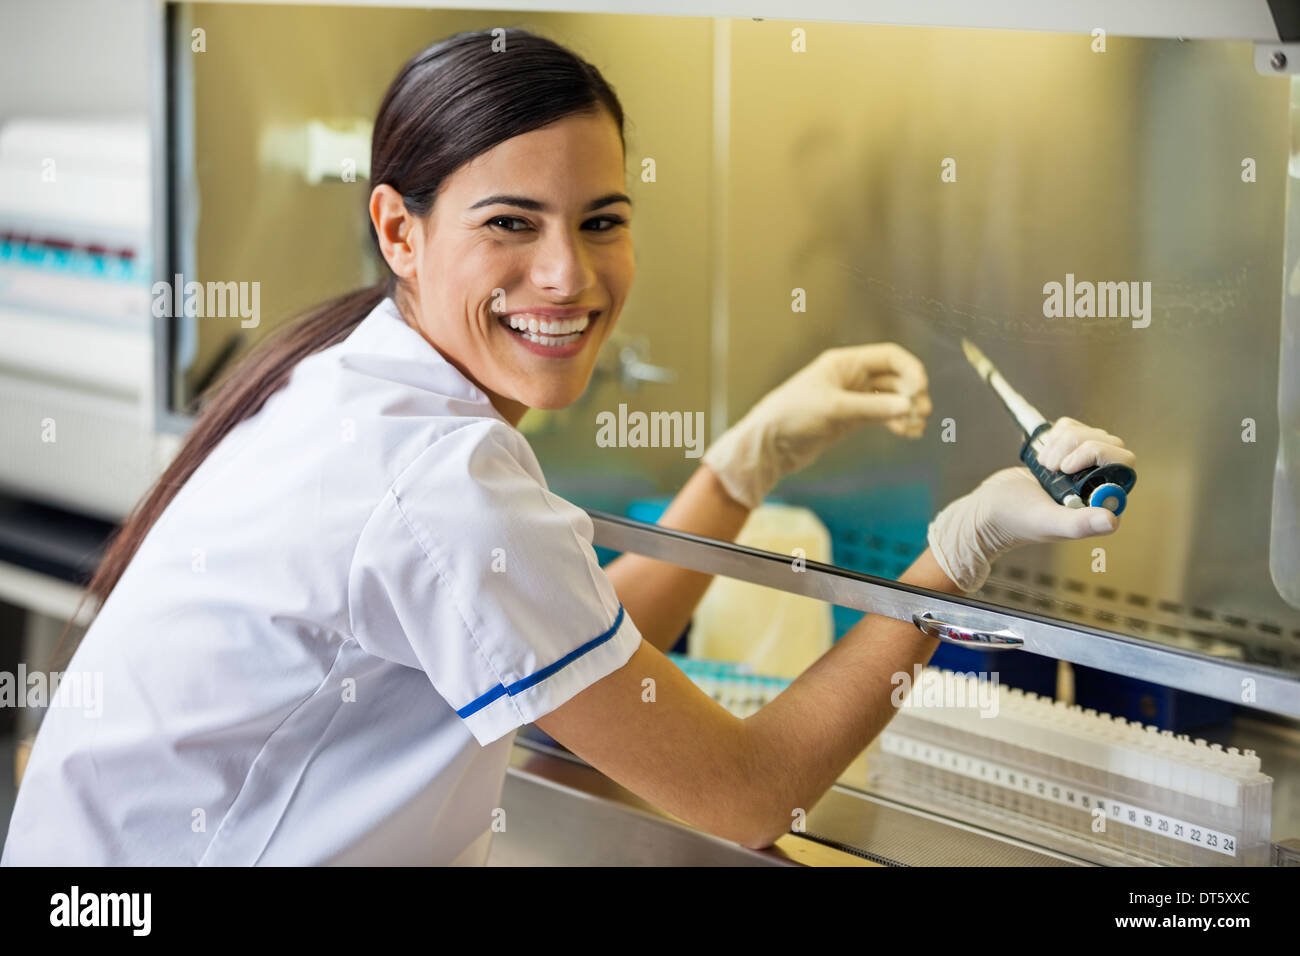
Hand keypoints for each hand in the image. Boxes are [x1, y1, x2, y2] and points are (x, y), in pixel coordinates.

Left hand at [702, 344, 930, 509]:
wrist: (769, 444)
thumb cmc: (793, 415)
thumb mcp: (834, 409)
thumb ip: (872, 408)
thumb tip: (908, 406)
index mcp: (845, 363)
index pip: (890, 356)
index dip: (911, 369)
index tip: (921, 389)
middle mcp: (851, 377)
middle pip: (895, 377)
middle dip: (912, 393)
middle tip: (921, 412)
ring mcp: (852, 398)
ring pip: (890, 399)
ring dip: (906, 410)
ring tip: (917, 427)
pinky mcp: (850, 419)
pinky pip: (881, 416)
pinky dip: (895, 422)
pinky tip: (907, 433)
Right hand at [926, 417, 1136, 592]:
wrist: (989, 507)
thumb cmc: (1015, 519)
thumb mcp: (1047, 521)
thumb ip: (1079, 523)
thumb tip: (1113, 521)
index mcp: (1102, 503)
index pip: (1123, 465)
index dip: (1096, 455)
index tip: (1066, 469)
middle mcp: (1099, 485)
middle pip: (1109, 443)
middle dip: (1076, 446)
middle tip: (1050, 466)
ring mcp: (1084, 467)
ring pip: (1091, 432)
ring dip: (1063, 441)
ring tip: (1043, 465)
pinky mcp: (1068, 451)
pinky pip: (1074, 427)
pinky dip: (1056, 434)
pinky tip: (1042, 455)